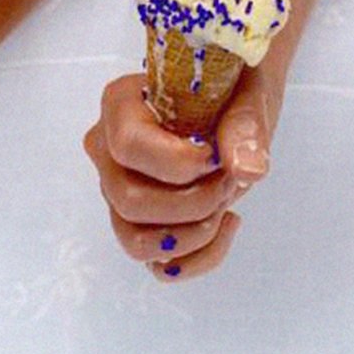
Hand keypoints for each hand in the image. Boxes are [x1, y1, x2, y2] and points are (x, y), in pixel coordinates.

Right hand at [83, 67, 282, 281]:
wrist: (233, 104)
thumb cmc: (229, 88)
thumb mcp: (244, 93)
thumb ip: (245, 125)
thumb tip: (247, 170)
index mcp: (120, 106)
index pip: (129, 147)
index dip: (178, 163)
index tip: (216, 156)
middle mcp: (106, 152)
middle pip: (129, 201)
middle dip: (193, 202)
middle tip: (229, 180)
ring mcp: (118, 192)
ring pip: (136, 241)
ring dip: (194, 233)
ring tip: (227, 204)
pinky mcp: (139, 225)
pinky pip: (158, 266)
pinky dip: (200, 258)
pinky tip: (228, 223)